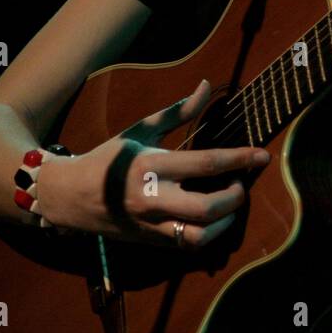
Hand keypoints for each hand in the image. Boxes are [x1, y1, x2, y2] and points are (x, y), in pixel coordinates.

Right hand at [37, 79, 271, 249]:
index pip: (206, 163)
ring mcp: (150, 224)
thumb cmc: (109, 158)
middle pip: (206, 208)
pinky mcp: (150, 241)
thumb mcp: (141, 130)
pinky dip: (208, 234)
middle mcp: (151, 197)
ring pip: (199, 236)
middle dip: (235, 197)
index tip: (262, 155)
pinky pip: (187, 246)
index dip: (240, 159)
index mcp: (150, 164)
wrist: (68, 196)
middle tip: (242, 184)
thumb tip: (208, 87)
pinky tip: (215, 219)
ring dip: (225, 223)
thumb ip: (179, 112)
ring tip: (231, 206)